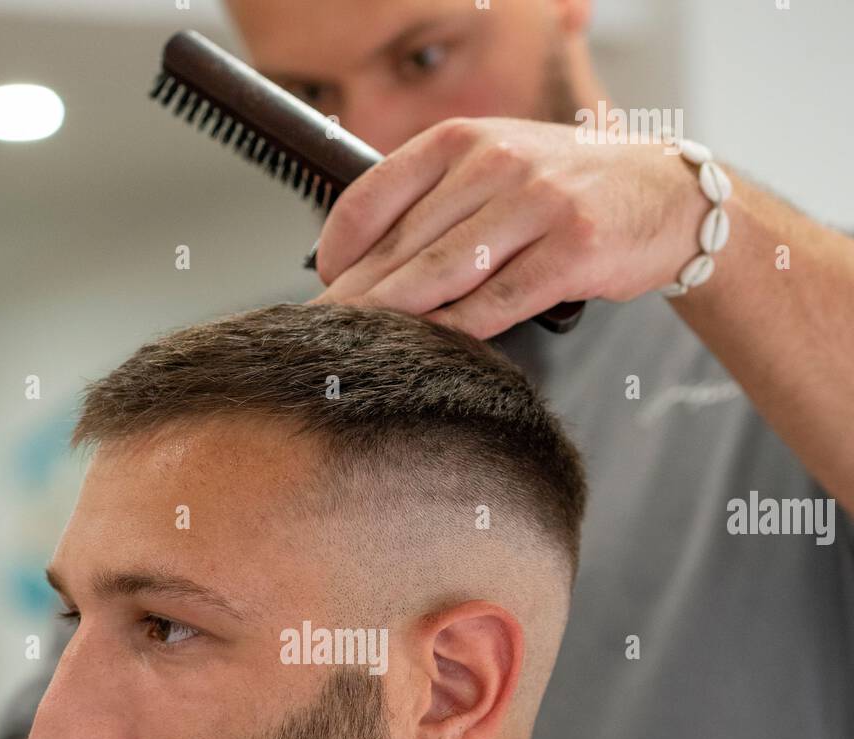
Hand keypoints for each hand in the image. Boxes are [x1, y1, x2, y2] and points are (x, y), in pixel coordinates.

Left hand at [309, 116, 707, 335]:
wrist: (665, 196)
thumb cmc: (565, 193)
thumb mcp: (495, 169)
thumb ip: (435, 203)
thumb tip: (363, 263)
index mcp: (462, 139)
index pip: (373, 194)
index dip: (338, 249)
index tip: (323, 289)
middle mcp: (495, 162)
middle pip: (402, 244)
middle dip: (356, 298)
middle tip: (320, 336)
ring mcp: (536, 203)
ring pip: (442, 273)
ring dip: (393, 318)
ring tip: (360, 349)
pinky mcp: (572, 249)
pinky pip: (497, 302)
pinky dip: (457, 331)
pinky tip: (427, 352)